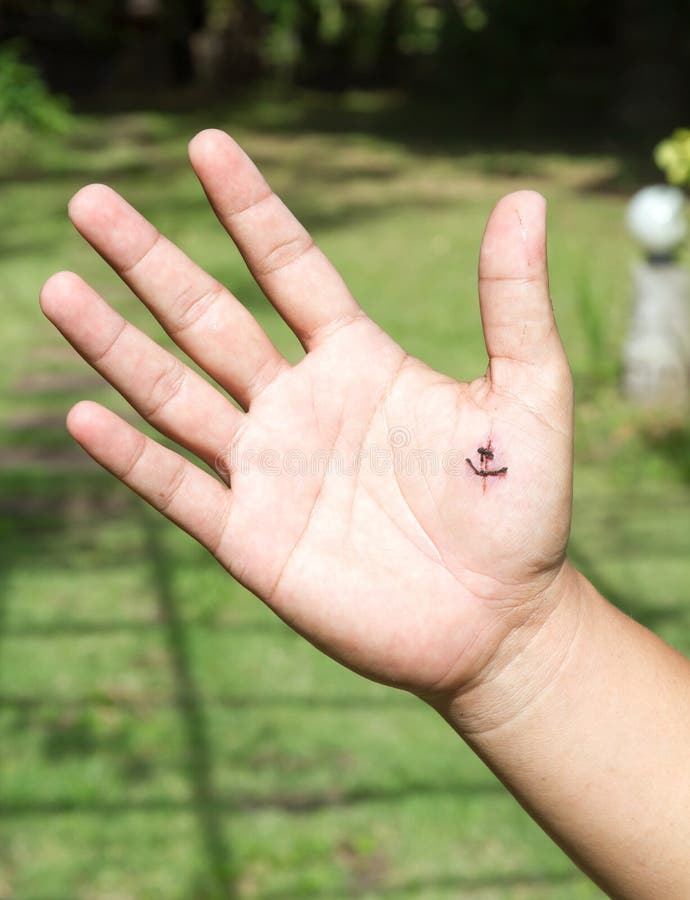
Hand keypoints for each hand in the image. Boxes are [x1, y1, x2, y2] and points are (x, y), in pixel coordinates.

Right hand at [40, 129, 572, 710]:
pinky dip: (131, 456)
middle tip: (90, 201)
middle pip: (209, 318)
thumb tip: (523, 199)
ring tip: (59, 287)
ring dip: (116, 345)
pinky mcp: (252, 540)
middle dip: (150, 261)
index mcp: (359, 362)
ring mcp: (269, 471)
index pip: (290, 267)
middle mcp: (300, 406)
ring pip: (176, 394)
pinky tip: (83, 413)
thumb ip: (513, 303)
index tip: (205, 146)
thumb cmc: (520, 509)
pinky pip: (179, 489)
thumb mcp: (529, 395)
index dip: (248, 207)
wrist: (498, 620)